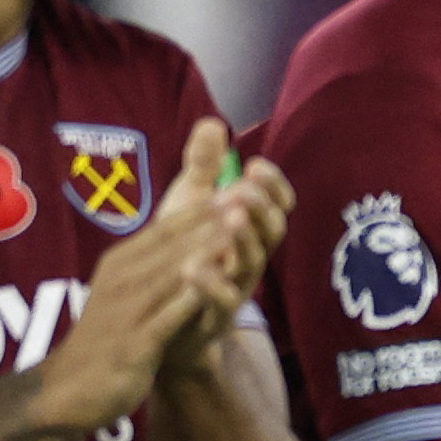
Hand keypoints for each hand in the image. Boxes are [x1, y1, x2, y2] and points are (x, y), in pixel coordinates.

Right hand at [54, 124, 260, 421]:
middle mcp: (122, 280)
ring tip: (237, 226)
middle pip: (172, 244)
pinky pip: (164, 318)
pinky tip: (213, 286)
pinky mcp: (133, 344)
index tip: (237, 185)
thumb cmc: (105, 339)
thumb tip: (182, 241)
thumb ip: (151, 266)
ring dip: (204, 248)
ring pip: (171, 273)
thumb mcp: (124, 294)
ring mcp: (126, 310)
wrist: (66, 390)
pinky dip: (187, 299)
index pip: (166, 229)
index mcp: (121, 265)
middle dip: (210, 218)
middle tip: (247, 193)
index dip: (201, 207)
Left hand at [157, 133, 292, 384]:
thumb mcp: (190, 205)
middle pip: (273, 231)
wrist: (162, 318)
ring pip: (254, 263)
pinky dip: (210, 283)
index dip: (273, 186)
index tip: (255, 164)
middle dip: (263, 208)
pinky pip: (221, 300)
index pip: (278, 204)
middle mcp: (250, 256)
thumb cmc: (183, 256)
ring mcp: (237, 286)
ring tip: (232, 216)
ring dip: (246, 238)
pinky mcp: (214, 314)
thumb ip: (202, 167)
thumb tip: (213, 123)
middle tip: (245, 188)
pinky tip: (191, 265)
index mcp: (249, 229)